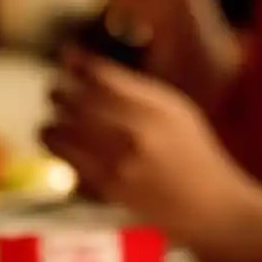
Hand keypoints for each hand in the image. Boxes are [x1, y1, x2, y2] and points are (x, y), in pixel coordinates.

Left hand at [42, 51, 261, 261]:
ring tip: (56, 117)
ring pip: (64, 129)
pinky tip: (56, 139)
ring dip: (53, 119)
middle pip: (78, 100)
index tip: (66, 57)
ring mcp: (120, 160)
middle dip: (60, 92)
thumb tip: (87, 66)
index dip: (78, 62)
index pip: (103, 76)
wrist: (207, 205)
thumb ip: (134, 88)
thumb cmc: (189, 151)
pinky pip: (65, 157)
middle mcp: (138, 131)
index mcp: (157, 108)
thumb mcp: (174, 110)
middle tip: (55, 91)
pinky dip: (54, 143)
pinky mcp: (106, 185)